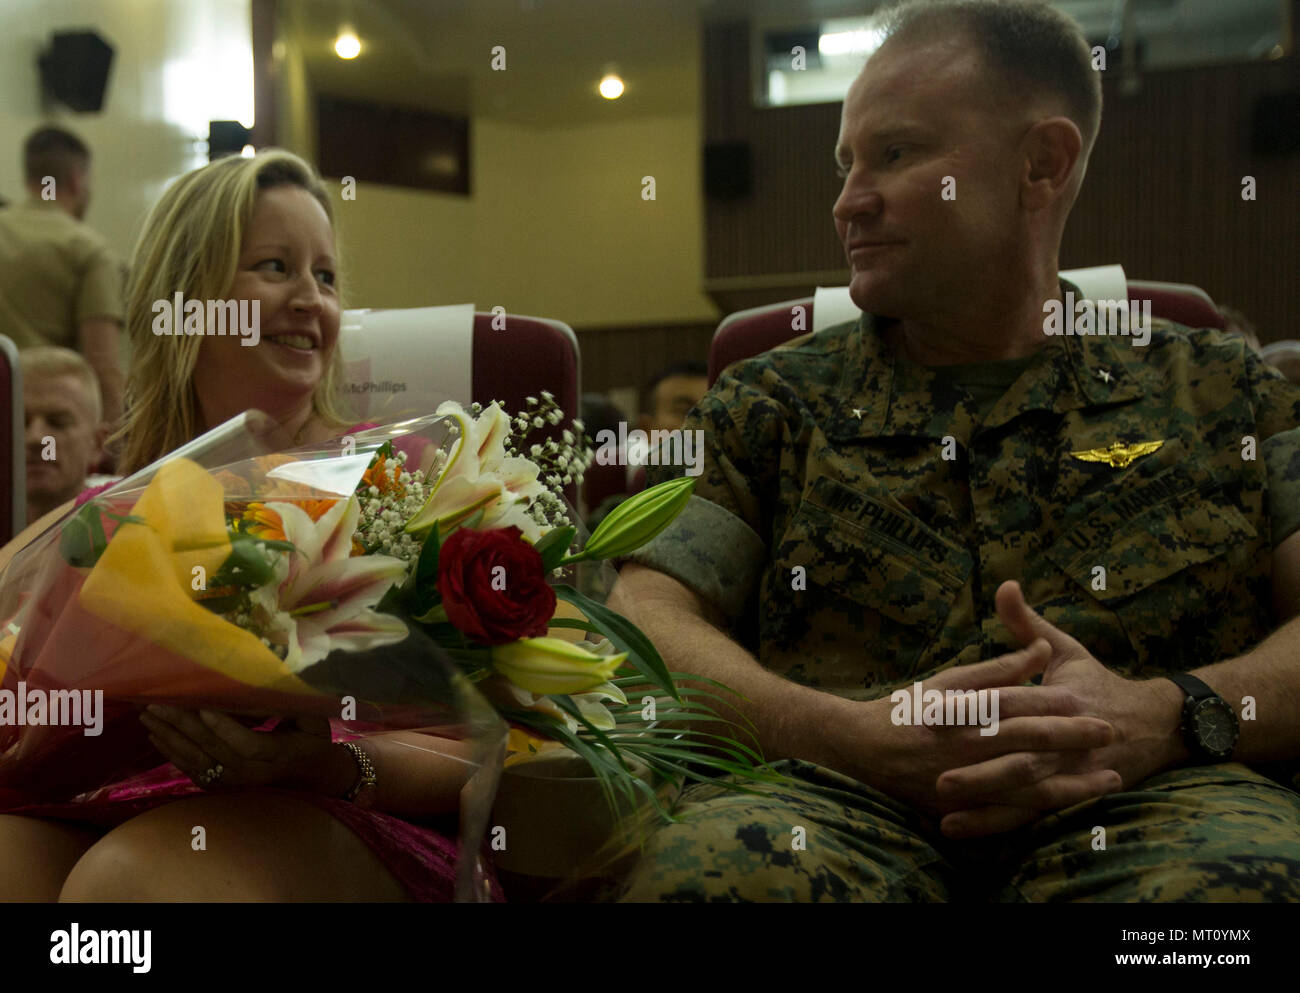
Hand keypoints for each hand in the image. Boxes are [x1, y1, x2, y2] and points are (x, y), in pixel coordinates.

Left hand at [139, 706, 348, 792]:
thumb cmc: (312, 738)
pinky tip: (155, 734)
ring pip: (197, 759)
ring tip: (148, 714)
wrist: (308, 773)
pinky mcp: (220, 783)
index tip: (204, 705)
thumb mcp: (313, 719)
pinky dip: (170, 751)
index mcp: (281, 753)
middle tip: (158, 701)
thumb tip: (266, 679)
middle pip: (214, 749)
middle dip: (183, 724)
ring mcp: (234, 780)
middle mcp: (253, 772)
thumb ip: (291, 703)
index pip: (249, 745)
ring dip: (170, 736)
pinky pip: (190, 768)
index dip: (225, 727)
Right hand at [824, 638, 1116, 829]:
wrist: (862, 751)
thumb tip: (1040, 649)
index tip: (1081, 696)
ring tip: (1109, 778)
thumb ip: (996, 668)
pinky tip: (1072, 807)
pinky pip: (1009, 813)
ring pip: (1025, 783)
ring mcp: (962, 780)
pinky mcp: (960, 807)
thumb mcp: (948, 681)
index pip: (1013, 702)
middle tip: (1107, 730)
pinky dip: (1043, 811)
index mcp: (961, 710)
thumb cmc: (908, 711)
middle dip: (1070, 736)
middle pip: (1025, 740)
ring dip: (1071, 783)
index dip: (1049, 699)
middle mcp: (963, 746)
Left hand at [933, 581, 1180, 837]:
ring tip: (942, 809)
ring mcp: (1071, 771)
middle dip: (975, 764)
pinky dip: (998, 823)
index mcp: (1060, 698)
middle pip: (1016, 751)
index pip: (1009, 702)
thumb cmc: (1098, 684)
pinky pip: (1032, 815)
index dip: (970, 708)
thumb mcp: (1066, 649)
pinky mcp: (1071, 795)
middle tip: (931, 773)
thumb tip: (1005, 584)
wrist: (1157, 725)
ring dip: (985, 801)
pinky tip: (962, 829)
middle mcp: (1066, 737)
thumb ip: (1028, 625)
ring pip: (1025, 789)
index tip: (931, 713)